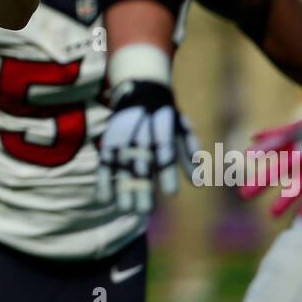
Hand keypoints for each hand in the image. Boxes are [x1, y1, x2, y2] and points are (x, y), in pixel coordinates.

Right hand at [98, 80, 198, 213]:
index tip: (171, 193)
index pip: (164, 151)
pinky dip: (103, 179)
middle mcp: (140, 135)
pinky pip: (104, 162)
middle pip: (140, 163)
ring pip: (121, 164)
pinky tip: (104, 198)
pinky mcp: (110, 143)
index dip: (167, 172)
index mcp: (161, 129)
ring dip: (122, 188)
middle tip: (145, 211)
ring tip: (126, 209)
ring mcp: (123, 139)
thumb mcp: (183, 130)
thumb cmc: (166, 118)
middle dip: (141, 187)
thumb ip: (189, 154)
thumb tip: (199, 182)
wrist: (141, 90)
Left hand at [238, 101, 301, 216]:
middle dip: (264, 180)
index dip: (263, 150)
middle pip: (283, 167)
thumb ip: (276, 134)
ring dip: (287, 198)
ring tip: (271, 214)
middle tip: (244, 195)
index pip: (277, 144)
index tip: (246, 157)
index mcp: (298, 137)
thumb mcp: (301, 127)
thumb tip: (251, 138)